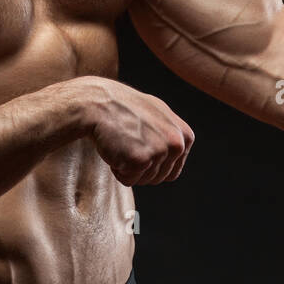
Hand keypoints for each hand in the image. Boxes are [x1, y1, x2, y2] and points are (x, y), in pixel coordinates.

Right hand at [79, 77, 193, 185]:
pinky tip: (115, 147)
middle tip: (128, 142)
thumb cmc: (124, 108)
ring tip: (122, 142)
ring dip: (127, 167)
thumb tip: (179, 149)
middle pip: (158, 178)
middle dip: (140, 168)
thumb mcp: (158, 114)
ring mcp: (160, 151)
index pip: (171, 172)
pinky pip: (129, 180)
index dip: (151, 165)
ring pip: (144, 180)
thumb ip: (172, 134)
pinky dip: (118, 169)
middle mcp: (177, 143)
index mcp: (185, 136)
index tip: (140, 145)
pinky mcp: (141, 159)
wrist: (98, 102)